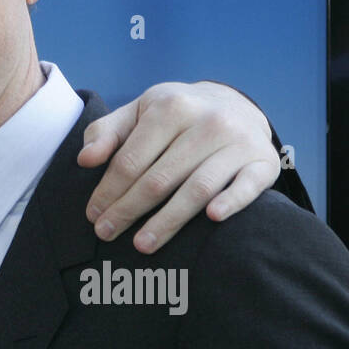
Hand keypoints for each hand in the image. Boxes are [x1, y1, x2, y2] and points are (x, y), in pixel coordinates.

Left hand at [76, 81, 280, 253]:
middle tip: (107, 234)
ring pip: (197, 188)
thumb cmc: (175, 115)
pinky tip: (212, 219)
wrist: (235, 104)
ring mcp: (238, 141)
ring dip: (169, 220)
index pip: (131, 159)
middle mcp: (207, 122)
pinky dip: (231, 201)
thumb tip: (85, 159)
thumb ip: (106, 132)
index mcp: (170, 107)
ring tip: (142, 244)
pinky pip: (247, 185)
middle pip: (159, 178)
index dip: (108, 191)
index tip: (93, 216)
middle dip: (128, 210)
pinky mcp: (263, 161)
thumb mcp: (139, 112)